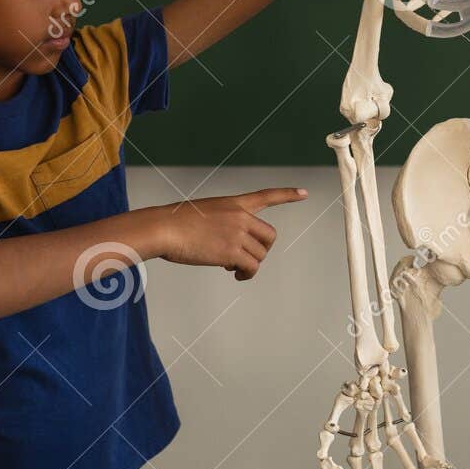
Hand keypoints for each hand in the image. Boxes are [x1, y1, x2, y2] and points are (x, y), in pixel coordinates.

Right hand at [153, 187, 307, 279]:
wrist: (164, 228)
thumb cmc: (176, 223)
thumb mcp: (204, 213)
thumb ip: (223, 224)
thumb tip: (231, 252)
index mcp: (234, 203)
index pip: (266, 196)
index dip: (287, 194)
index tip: (304, 193)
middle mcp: (240, 216)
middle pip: (270, 236)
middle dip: (262, 249)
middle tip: (246, 258)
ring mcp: (237, 234)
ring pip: (260, 255)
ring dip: (249, 264)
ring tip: (232, 267)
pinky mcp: (232, 252)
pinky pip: (251, 268)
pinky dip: (246, 274)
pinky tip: (236, 275)